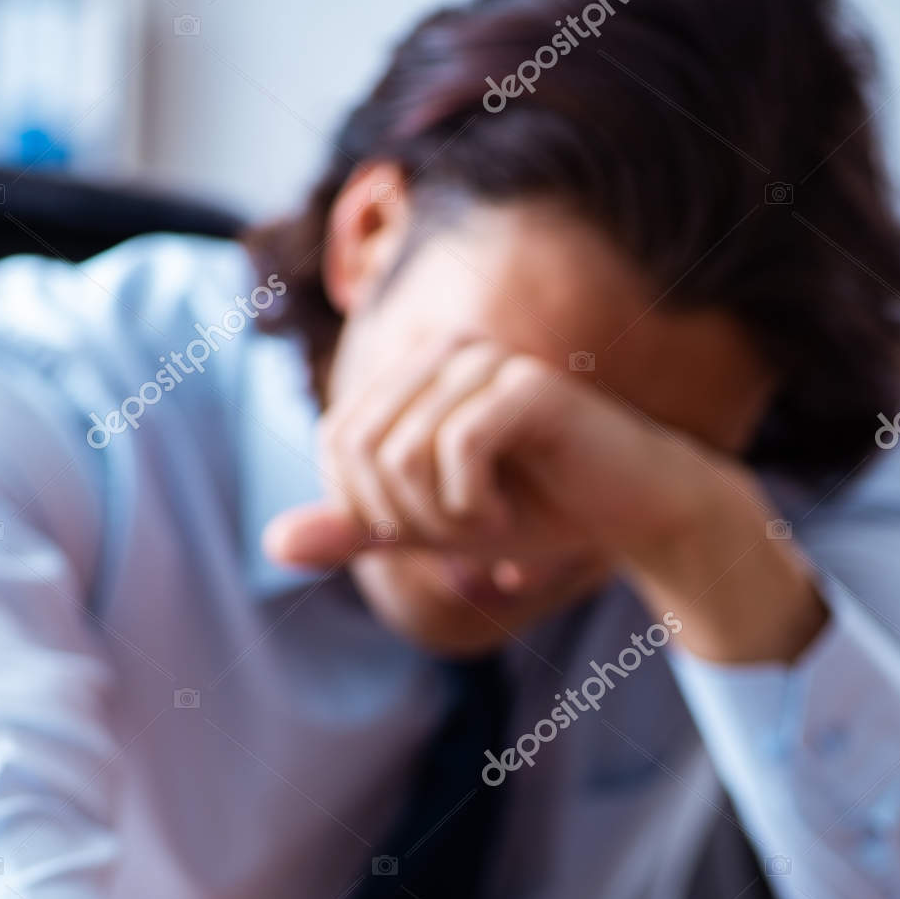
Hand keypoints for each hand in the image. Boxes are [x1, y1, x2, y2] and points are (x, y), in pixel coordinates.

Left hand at [265, 335, 700, 572]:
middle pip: (365, 449)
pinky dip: (475, 505)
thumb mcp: (428, 527)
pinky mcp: (526, 384)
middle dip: (405, 515)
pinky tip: (513, 511)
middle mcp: (441, 353)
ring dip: (444, 517)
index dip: (367, 505)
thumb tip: (273, 545)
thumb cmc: (532, 509)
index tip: (428, 523)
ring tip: (492, 517)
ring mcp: (484, 361)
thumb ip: (356, 528)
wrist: (627, 511)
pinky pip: (458, 449)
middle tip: (463, 527)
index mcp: (410, 374)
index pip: (337, 440)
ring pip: (405, 454)